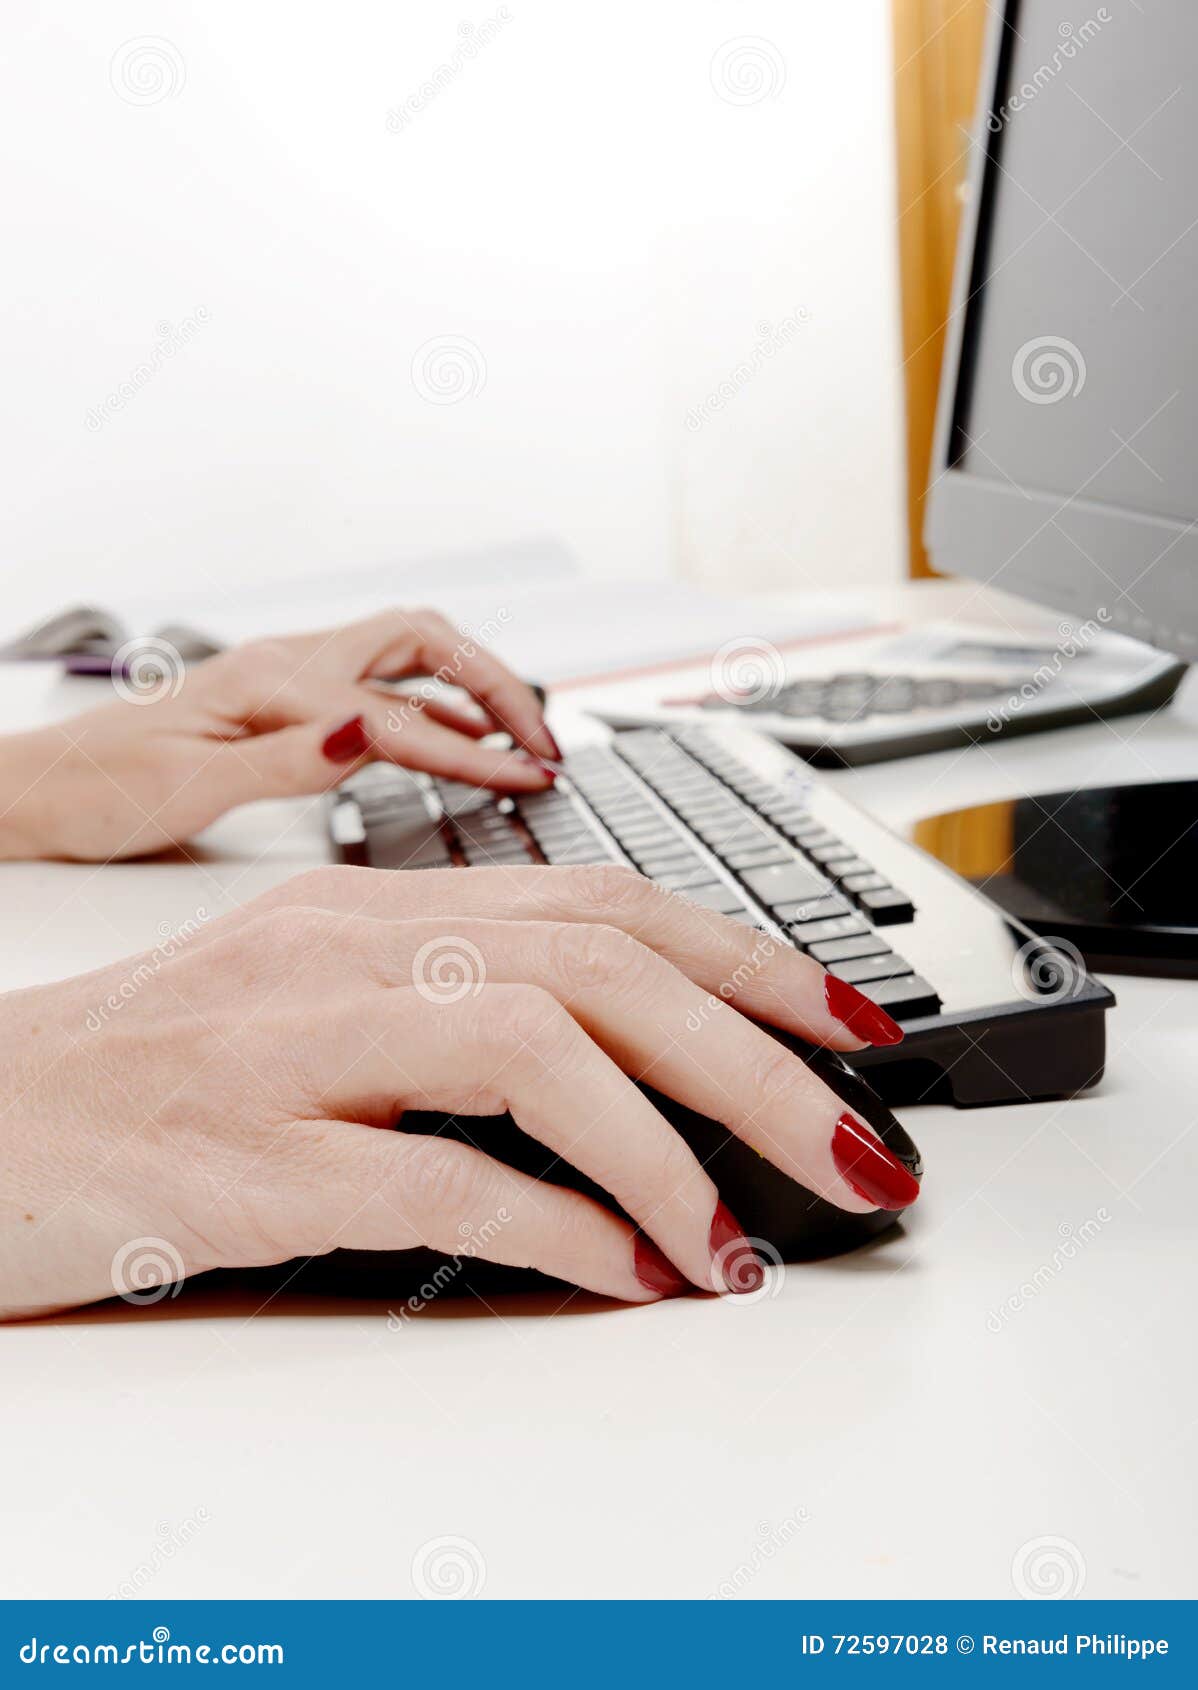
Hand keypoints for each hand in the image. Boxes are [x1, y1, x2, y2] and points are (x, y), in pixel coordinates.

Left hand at [0, 608, 557, 860]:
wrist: (39, 786)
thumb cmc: (99, 789)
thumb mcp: (188, 790)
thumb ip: (286, 761)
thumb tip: (369, 734)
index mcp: (271, 685)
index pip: (401, 716)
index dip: (476, 750)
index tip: (531, 779)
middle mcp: (287, 665)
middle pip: (426, 643)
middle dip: (499, 684)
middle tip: (546, 743)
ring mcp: (290, 677)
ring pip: (410, 654)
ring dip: (475, 684)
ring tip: (522, 736)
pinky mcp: (287, 700)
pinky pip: (383, 685)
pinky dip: (437, 703)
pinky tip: (456, 737)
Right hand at [0, 864, 916, 1320]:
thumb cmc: (148, 1073)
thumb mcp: (314, 1004)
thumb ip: (459, 1018)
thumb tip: (630, 1076)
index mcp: (375, 908)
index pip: (604, 904)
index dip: (746, 961)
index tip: (846, 1024)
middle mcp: (346, 951)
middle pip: (602, 967)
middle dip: (759, 1057)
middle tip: (858, 1144)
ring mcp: (293, 1047)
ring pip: (535, 1049)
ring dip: (670, 1148)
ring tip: (743, 1239)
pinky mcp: (245, 1159)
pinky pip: (434, 1179)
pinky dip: (552, 1226)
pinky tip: (618, 1272)